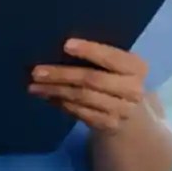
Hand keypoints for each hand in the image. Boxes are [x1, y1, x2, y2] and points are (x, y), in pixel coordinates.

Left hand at [29, 40, 149, 134]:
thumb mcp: (119, 64)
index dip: (90, 51)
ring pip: (82, 98)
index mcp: (137, 67)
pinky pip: (80, 113)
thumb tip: (62, 47)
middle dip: (62, 75)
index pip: (112, 57)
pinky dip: (61, 104)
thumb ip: (100, 56)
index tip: (65, 45)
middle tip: (36, 72)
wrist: (135, 111)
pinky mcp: (108, 125)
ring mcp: (121, 110)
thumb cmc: (118, 77)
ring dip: (56, 91)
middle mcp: (133, 89)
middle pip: (92, 80)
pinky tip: (48, 97)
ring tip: (35, 86)